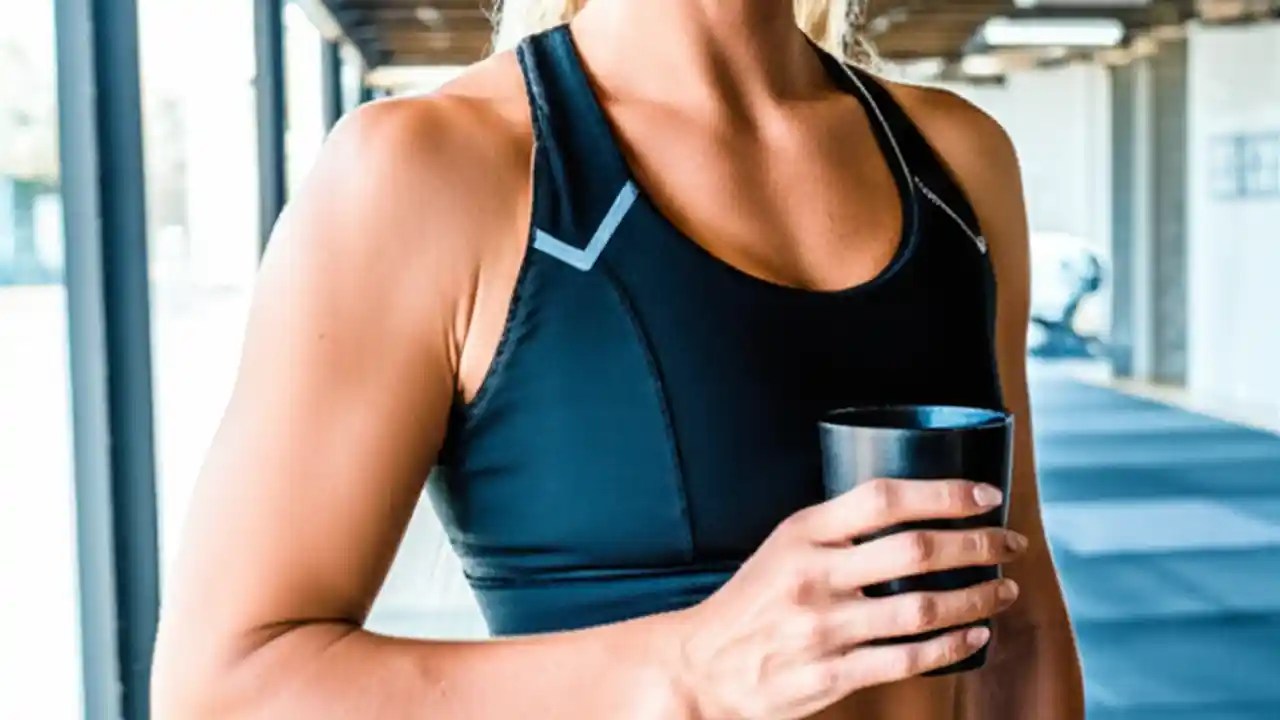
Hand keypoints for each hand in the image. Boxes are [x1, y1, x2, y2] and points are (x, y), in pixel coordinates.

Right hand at [672, 479, 1026, 719]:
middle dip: (977, 543)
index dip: (942, 492)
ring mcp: (822, 628)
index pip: (882, 499)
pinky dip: (951, 645)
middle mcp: (813, 576)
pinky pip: (907, 659)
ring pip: (921, 608)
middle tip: (1009, 544)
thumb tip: (915, 513)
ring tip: (1003, 590)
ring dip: (976, 597)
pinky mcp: (830, 676)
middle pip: (915, 550)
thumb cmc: (752, 603)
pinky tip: (974, 636)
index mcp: (802, 534)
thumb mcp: (783, 548)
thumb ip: (837, 531)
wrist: (702, 666)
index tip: (985, 494)